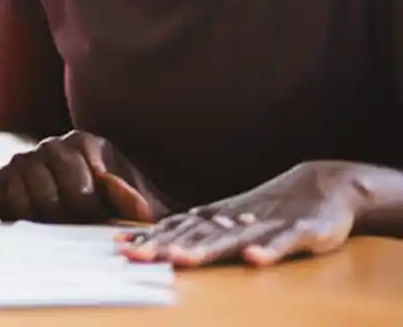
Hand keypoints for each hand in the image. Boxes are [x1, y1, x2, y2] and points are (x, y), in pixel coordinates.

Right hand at [0, 130, 168, 223]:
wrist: (97, 202)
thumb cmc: (118, 203)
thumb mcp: (139, 203)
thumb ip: (135, 200)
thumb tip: (123, 196)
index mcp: (84, 143)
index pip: (81, 192)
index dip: (91, 215)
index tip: (99, 217)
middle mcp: (51, 145)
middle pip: (50, 198)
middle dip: (65, 219)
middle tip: (77, 223)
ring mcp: (24, 160)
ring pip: (24, 199)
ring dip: (41, 217)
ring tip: (57, 221)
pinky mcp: (3, 177)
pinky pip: (3, 198)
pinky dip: (16, 213)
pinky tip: (34, 217)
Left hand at [119, 161, 359, 267]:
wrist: (325, 185)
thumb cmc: (271, 209)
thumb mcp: (233, 221)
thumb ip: (197, 233)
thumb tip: (155, 244)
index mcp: (219, 218)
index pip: (178, 229)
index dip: (151, 239)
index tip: (120, 249)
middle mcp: (237, 220)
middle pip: (196, 234)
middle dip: (165, 245)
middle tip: (135, 257)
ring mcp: (269, 225)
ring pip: (233, 238)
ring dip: (205, 249)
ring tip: (179, 259)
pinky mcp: (303, 232)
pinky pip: (284, 242)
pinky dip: (269, 250)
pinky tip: (253, 259)